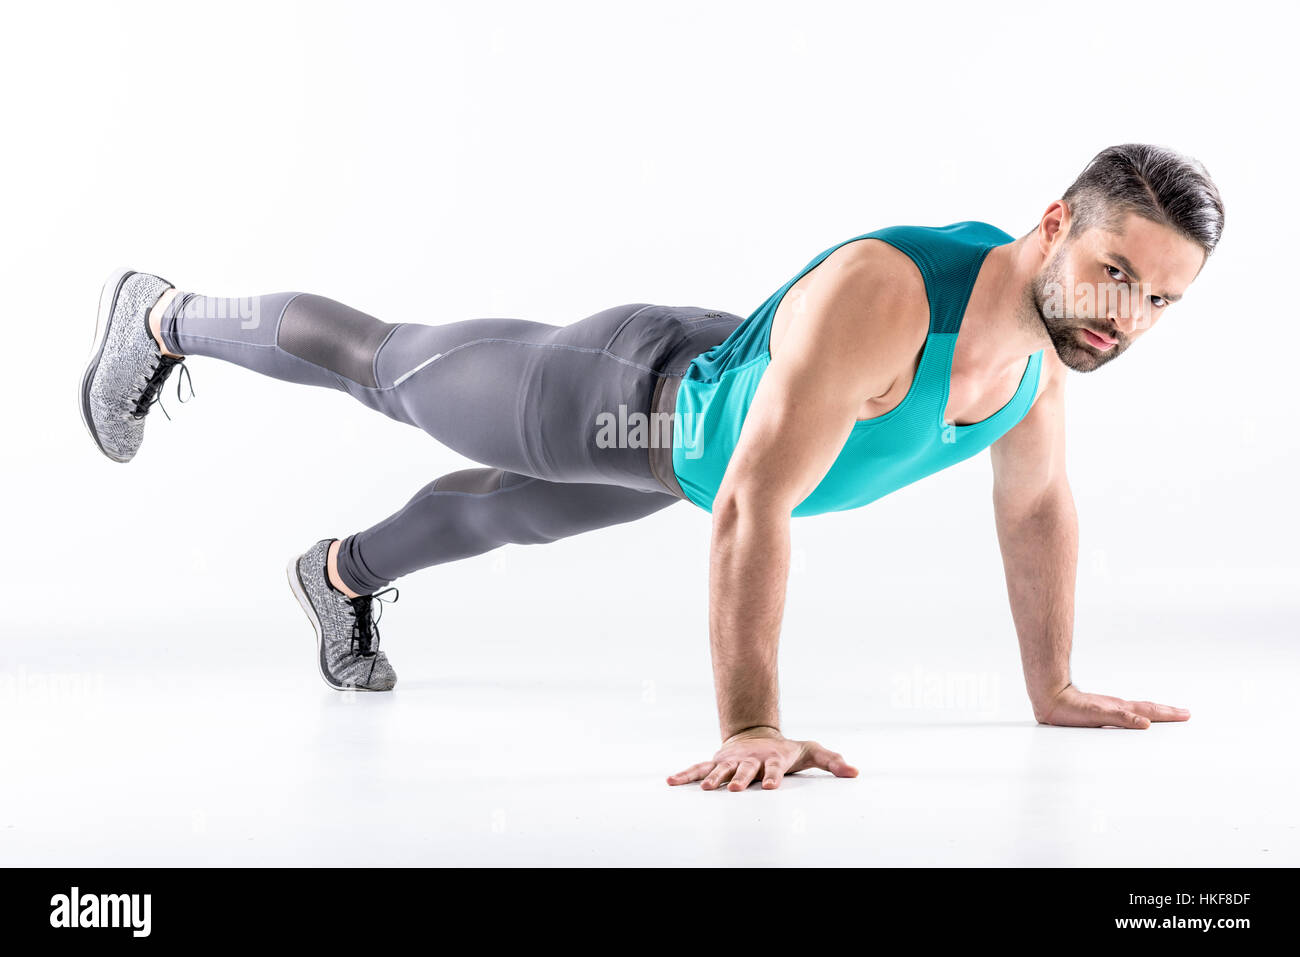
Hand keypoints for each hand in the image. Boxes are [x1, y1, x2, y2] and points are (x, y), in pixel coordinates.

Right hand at [666, 726, 858, 790]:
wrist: (757, 737)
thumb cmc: (786, 750)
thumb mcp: (811, 752)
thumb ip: (832, 761)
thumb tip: (856, 772)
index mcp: (772, 760)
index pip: (774, 770)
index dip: (773, 777)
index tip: (772, 786)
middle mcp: (749, 761)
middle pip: (745, 771)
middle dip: (740, 779)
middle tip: (736, 789)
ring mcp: (731, 762)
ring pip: (720, 772)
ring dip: (713, 780)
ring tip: (704, 790)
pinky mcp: (717, 763)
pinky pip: (698, 769)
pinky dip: (685, 775)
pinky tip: (670, 782)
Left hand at [1035, 683, 1189, 728]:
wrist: (1051, 698)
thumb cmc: (1072, 708)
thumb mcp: (1098, 715)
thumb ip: (1122, 718)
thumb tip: (1146, 723)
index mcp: (1121, 709)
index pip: (1151, 712)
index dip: (1168, 714)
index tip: (1186, 715)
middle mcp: (1118, 707)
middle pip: (1148, 709)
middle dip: (1168, 712)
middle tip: (1185, 713)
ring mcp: (1110, 708)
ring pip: (1138, 710)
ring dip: (1155, 712)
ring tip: (1167, 713)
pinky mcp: (1101, 710)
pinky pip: (1125, 713)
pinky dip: (1137, 715)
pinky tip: (1135, 718)